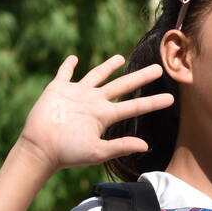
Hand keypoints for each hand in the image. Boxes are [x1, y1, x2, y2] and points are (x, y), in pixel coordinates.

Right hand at [18, 54, 174, 172]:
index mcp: (104, 116)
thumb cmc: (68, 152)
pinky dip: (68, 65)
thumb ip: (121, 146)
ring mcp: (76, 94)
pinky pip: (65, 73)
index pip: (134, 106)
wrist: (41, 147)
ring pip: (97, 75)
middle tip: (158, 69)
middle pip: (122, 86)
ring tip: (120, 58)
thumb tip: (146, 145)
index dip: (152, 102)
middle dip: (140, 77)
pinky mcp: (58, 89)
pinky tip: (74, 58)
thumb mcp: (98, 151)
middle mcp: (93, 102)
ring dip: (108, 66)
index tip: (170, 98)